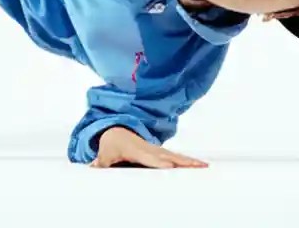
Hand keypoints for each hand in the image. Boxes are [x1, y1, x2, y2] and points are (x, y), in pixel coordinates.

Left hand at [92, 127, 208, 168]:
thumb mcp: (105, 154)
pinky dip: (190, 161)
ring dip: (191, 162)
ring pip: (177, 156)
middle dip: (183, 162)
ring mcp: (158, 150)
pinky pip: (178, 157)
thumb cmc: (112, 144)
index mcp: (137, 150)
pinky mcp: (163, 153)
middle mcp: (151, 149)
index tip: (170, 167)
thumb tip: (93, 168)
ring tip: (204, 167)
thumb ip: (101, 163)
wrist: (117, 130)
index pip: (151, 158)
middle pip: (169, 156)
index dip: (160, 162)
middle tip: (197, 167)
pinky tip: (202, 166)